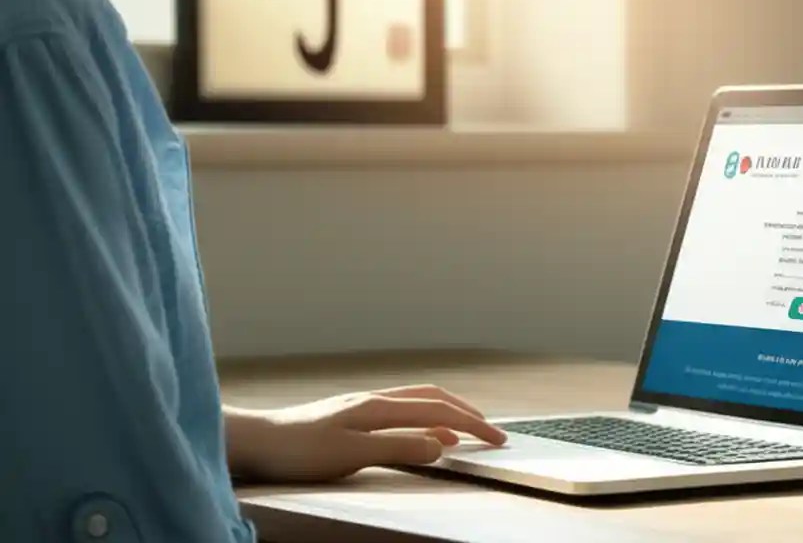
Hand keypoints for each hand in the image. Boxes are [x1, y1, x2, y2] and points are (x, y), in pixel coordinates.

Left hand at [224, 384, 506, 482]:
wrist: (254, 440)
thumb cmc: (298, 450)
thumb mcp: (352, 454)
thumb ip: (399, 449)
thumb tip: (442, 445)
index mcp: (379, 406)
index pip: (439, 411)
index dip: (472, 425)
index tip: (498, 440)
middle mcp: (374, 399)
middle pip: (433, 398)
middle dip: (467, 412)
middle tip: (490, 432)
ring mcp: (361, 404)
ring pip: (417, 400)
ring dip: (446, 413)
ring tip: (464, 430)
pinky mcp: (349, 414)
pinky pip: (401, 409)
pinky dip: (423, 418)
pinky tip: (418, 434)